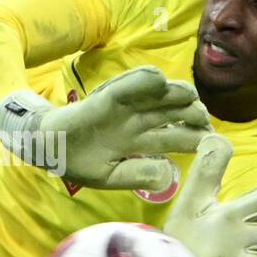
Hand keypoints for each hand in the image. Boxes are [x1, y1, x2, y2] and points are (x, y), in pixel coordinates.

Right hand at [0, 65, 210, 189]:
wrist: (45, 148)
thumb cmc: (77, 162)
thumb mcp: (108, 177)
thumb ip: (137, 175)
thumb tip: (169, 174)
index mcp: (140, 141)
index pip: (175, 136)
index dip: (194, 138)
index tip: (211, 141)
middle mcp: (137, 121)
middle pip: (172, 112)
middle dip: (193, 113)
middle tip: (204, 118)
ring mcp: (123, 107)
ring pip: (156, 96)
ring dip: (175, 94)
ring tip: (188, 97)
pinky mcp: (105, 97)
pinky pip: (126, 86)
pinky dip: (140, 81)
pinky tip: (158, 79)